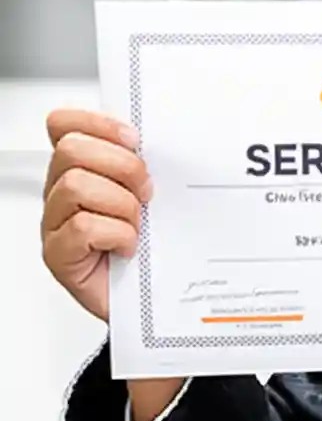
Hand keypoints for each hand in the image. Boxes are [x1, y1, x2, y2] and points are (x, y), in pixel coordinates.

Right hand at [40, 108, 151, 321]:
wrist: (152, 298)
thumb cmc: (152, 243)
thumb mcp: (154, 194)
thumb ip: (147, 163)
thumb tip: (168, 139)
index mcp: (81, 168)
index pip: (64, 124)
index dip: (97, 122)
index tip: (136, 140)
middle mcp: (61, 191)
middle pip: (71, 149)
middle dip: (122, 165)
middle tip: (147, 192)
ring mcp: (54, 223)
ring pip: (76, 186)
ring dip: (121, 204)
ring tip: (138, 225)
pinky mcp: (58, 255)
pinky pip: (83, 227)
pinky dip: (117, 235)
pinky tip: (129, 247)